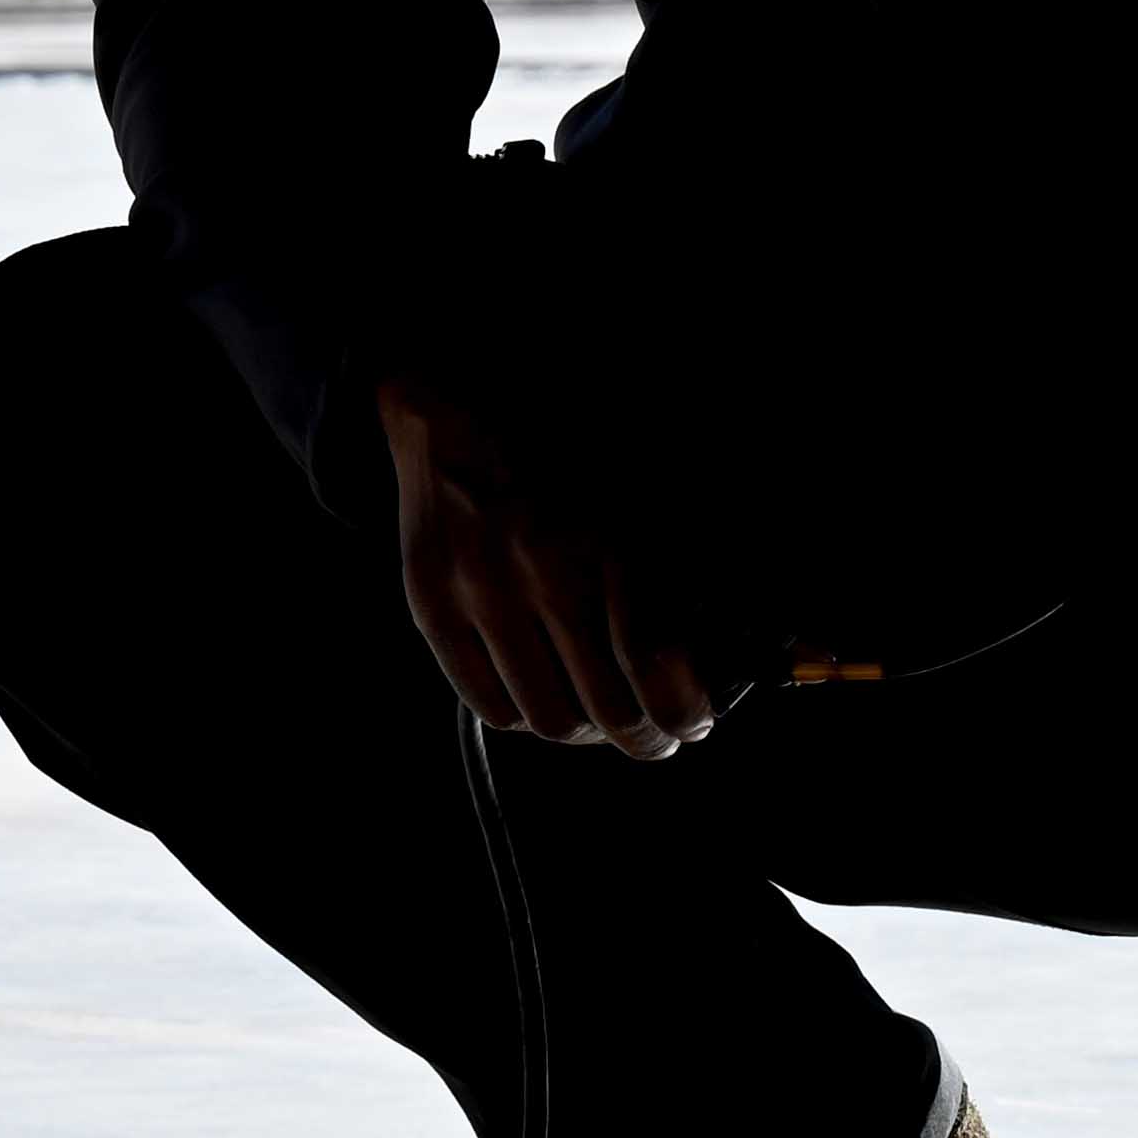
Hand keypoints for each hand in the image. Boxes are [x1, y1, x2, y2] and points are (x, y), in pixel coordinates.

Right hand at [374, 373, 722, 758]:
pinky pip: (489, 704)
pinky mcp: (432, 604)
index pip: (657, 673)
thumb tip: (704, 663)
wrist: (461, 400)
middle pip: (606, 711)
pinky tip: (548, 695)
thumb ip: (679, 578)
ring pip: (548, 718)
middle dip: (646, 736)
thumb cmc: (569, 446)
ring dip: (589, 732)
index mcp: (608, 539)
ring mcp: (480, 592)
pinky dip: (527, 715)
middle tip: (660, 732)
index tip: (695, 720)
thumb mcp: (645, 496)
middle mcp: (541, 571)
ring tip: (604, 717)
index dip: (685, 715)